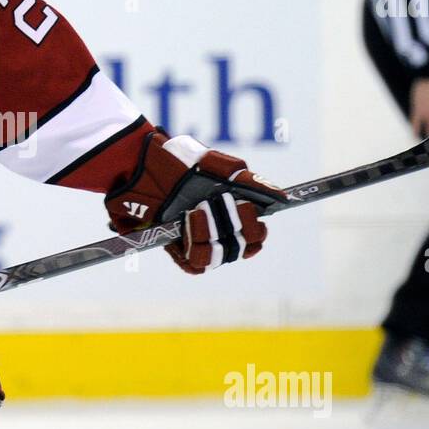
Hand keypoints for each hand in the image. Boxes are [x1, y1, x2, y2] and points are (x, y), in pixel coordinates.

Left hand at [106, 131, 284, 274]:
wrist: (145, 167)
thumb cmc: (181, 163)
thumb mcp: (220, 166)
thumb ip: (252, 182)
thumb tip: (282, 197)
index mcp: (230, 214)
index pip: (255, 238)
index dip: (256, 232)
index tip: (248, 213)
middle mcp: (216, 231)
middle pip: (241, 250)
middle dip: (235, 226)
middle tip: (220, 203)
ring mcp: (195, 241)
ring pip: (218, 257)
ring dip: (211, 232)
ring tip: (197, 211)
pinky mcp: (175, 248)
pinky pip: (194, 266)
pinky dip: (194, 246)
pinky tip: (186, 224)